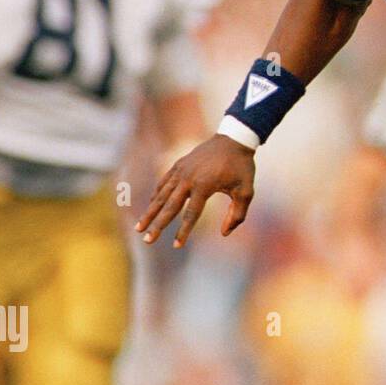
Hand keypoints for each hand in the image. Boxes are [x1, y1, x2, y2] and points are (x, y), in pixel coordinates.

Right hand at [136, 134, 255, 247]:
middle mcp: (188, 178)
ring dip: (150, 212)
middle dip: (157, 225)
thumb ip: (237, 214)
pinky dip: (157, 195)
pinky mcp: (179, 164)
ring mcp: (181, 170)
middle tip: (146, 241)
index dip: (183, 232)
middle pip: (169, 207)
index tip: (177, 246)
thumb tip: (224, 233)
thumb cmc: (241, 166)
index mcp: (205, 185)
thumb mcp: (246, 191)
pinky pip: (164, 182)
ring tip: (139, 227)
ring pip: (161, 195)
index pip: (191, 214)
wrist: (234, 138)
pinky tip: (151, 206)